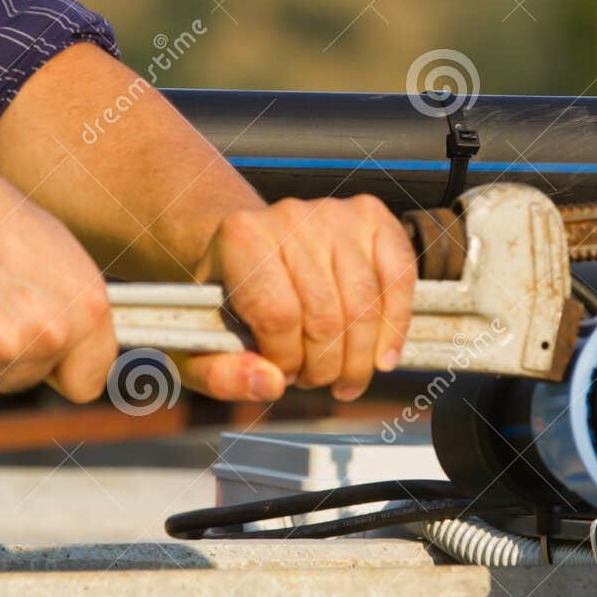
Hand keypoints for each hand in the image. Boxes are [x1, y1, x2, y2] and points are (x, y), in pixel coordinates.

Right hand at [0, 156, 117, 400]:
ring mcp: (7, 349)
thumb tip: (71, 342)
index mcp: (89, 307)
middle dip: (8, 354)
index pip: (89, 379)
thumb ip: (69, 307)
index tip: (46, 361)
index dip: (63, 370)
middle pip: (31, 381)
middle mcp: (55, 334)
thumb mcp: (55, 256)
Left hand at [185, 196, 416, 401]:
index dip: (286, 360)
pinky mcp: (370, 216)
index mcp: (239, 238)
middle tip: (315, 380)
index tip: (282, 374)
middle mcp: (288, 215)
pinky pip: (399, 277)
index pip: (278, 315)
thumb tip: (270, 384)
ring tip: (343, 376)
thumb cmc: (224, 301)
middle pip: (325, 315)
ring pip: (364, 305)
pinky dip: (396, 325)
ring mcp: (334, 212)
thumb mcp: (197, 344)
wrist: (249, 251)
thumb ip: (218, 373)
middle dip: (325, 367)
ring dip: (359, 358)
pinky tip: (383, 356)